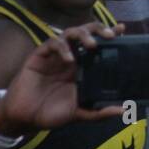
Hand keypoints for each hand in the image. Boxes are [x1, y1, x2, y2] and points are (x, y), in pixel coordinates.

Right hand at [0, 22, 125, 137]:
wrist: (25, 119)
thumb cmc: (51, 114)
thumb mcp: (79, 113)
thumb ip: (99, 112)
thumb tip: (123, 111)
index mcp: (82, 67)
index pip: (98, 45)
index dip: (108, 34)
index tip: (122, 29)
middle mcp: (70, 57)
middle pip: (85, 33)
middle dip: (98, 29)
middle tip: (110, 35)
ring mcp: (55, 56)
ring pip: (70, 33)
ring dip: (82, 35)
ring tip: (91, 45)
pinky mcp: (39, 56)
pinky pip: (52, 44)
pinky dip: (62, 48)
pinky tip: (68, 59)